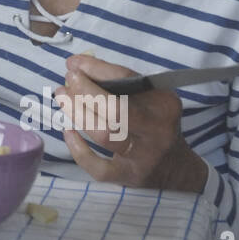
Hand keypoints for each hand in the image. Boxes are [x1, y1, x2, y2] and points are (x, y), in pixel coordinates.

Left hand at [55, 54, 207, 192]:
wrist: (176, 168)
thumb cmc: (155, 124)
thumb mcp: (151, 98)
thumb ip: (121, 83)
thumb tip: (79, 67)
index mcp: (163, 104)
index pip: (127, 80)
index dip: (96, 69)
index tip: (74, 63)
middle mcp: (156, 130)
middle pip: (116, 109)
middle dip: (86, 91)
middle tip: (68, 79)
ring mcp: (143, 156)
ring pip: (104, 134)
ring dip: (77, 113)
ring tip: (62, 96)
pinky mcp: (128, 176)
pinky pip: (98, 167)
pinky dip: (78, 149)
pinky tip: (67, 131)